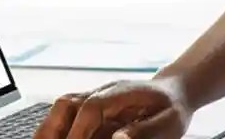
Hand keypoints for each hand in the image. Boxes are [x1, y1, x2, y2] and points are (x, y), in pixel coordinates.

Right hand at [32, 79, 192, 138]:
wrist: (175, 92)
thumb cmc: (172, 108)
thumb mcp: (170, 122)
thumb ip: (144, 132)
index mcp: (121, 93)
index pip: (91, 108)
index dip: (78, 132)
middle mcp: (102, 92)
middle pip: (66, 103)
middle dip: (52, 130)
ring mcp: (94, 98)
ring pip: (61, 108)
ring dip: (49, 131)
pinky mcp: (91, 109)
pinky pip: (66, 116)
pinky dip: (56, 131)